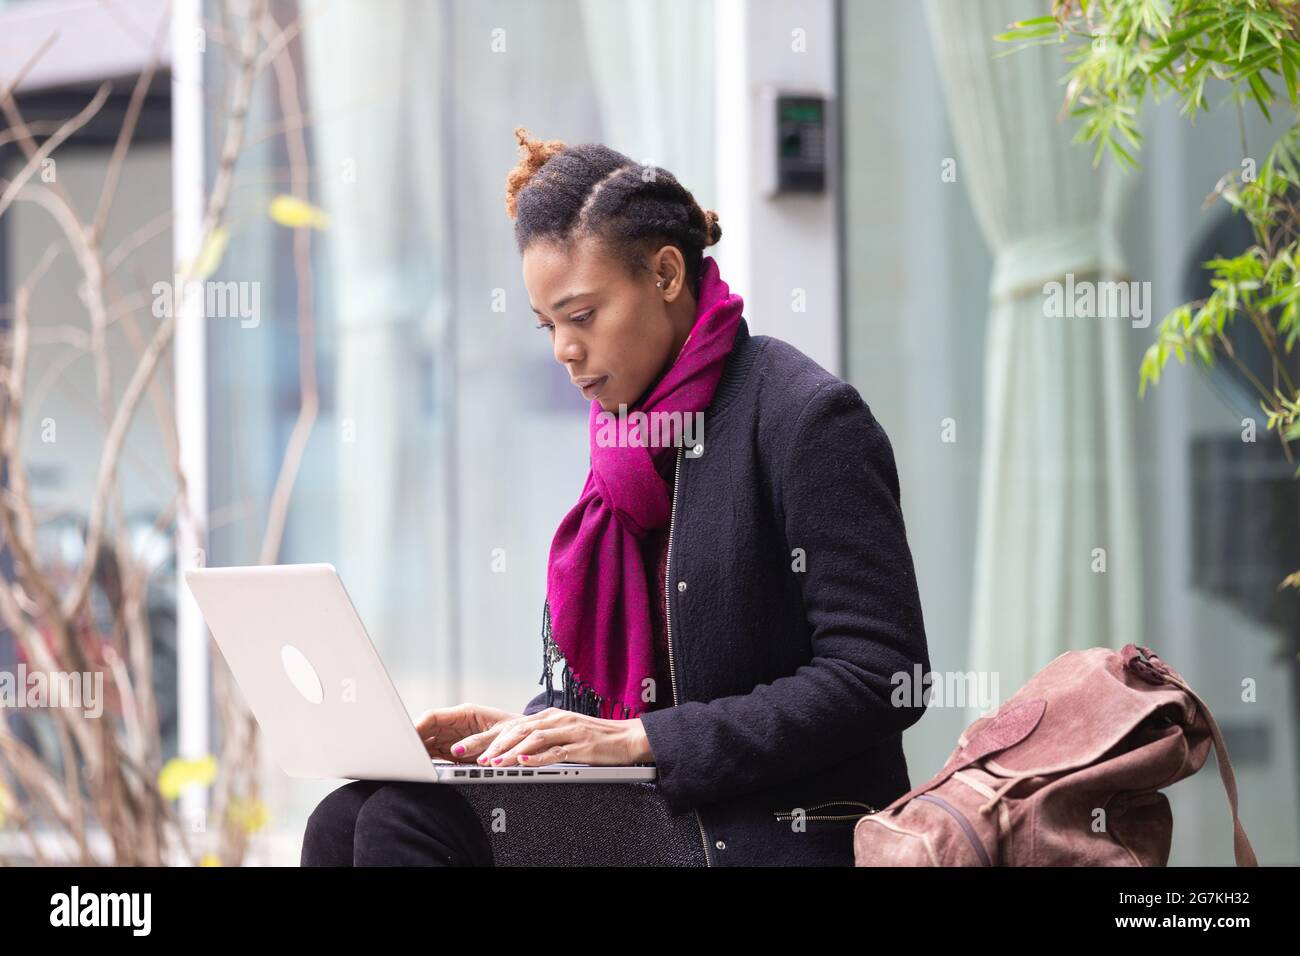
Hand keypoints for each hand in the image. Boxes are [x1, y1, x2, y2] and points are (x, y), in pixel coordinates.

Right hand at [414, 703, 520, 761]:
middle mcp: (457, 723)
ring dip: (418, 751)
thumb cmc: (517, 730)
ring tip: (407, 761)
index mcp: (465, 713)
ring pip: (429, 741)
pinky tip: (420, 765)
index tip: (406, 736)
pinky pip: (436, 752)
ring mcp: (455, 736)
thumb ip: (477, 743)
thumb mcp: (498, 736)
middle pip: (427, 729)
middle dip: (413, 739)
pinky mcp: (456, 750)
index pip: (433, 717)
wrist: (529, 737)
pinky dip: (427, 759)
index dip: (417, 726)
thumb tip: (456, 751)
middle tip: (402, 753)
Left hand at [451, 708, 652, 767]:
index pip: (511, 726)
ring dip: (509, 752)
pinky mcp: (581, 745)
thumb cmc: (595, 738)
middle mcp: (555, 720)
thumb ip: (541, 738)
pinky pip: (556, 751)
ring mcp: (568, 731)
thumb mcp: (564, 733)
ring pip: (532, 739)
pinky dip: (537, 758)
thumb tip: (513, 750)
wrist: (628, 737)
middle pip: (516, 730)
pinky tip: (523, 763)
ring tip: (493, 763)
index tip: (466, 748)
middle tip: (470, 757)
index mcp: (548, 717)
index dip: (486, 737)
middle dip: (490, 744)